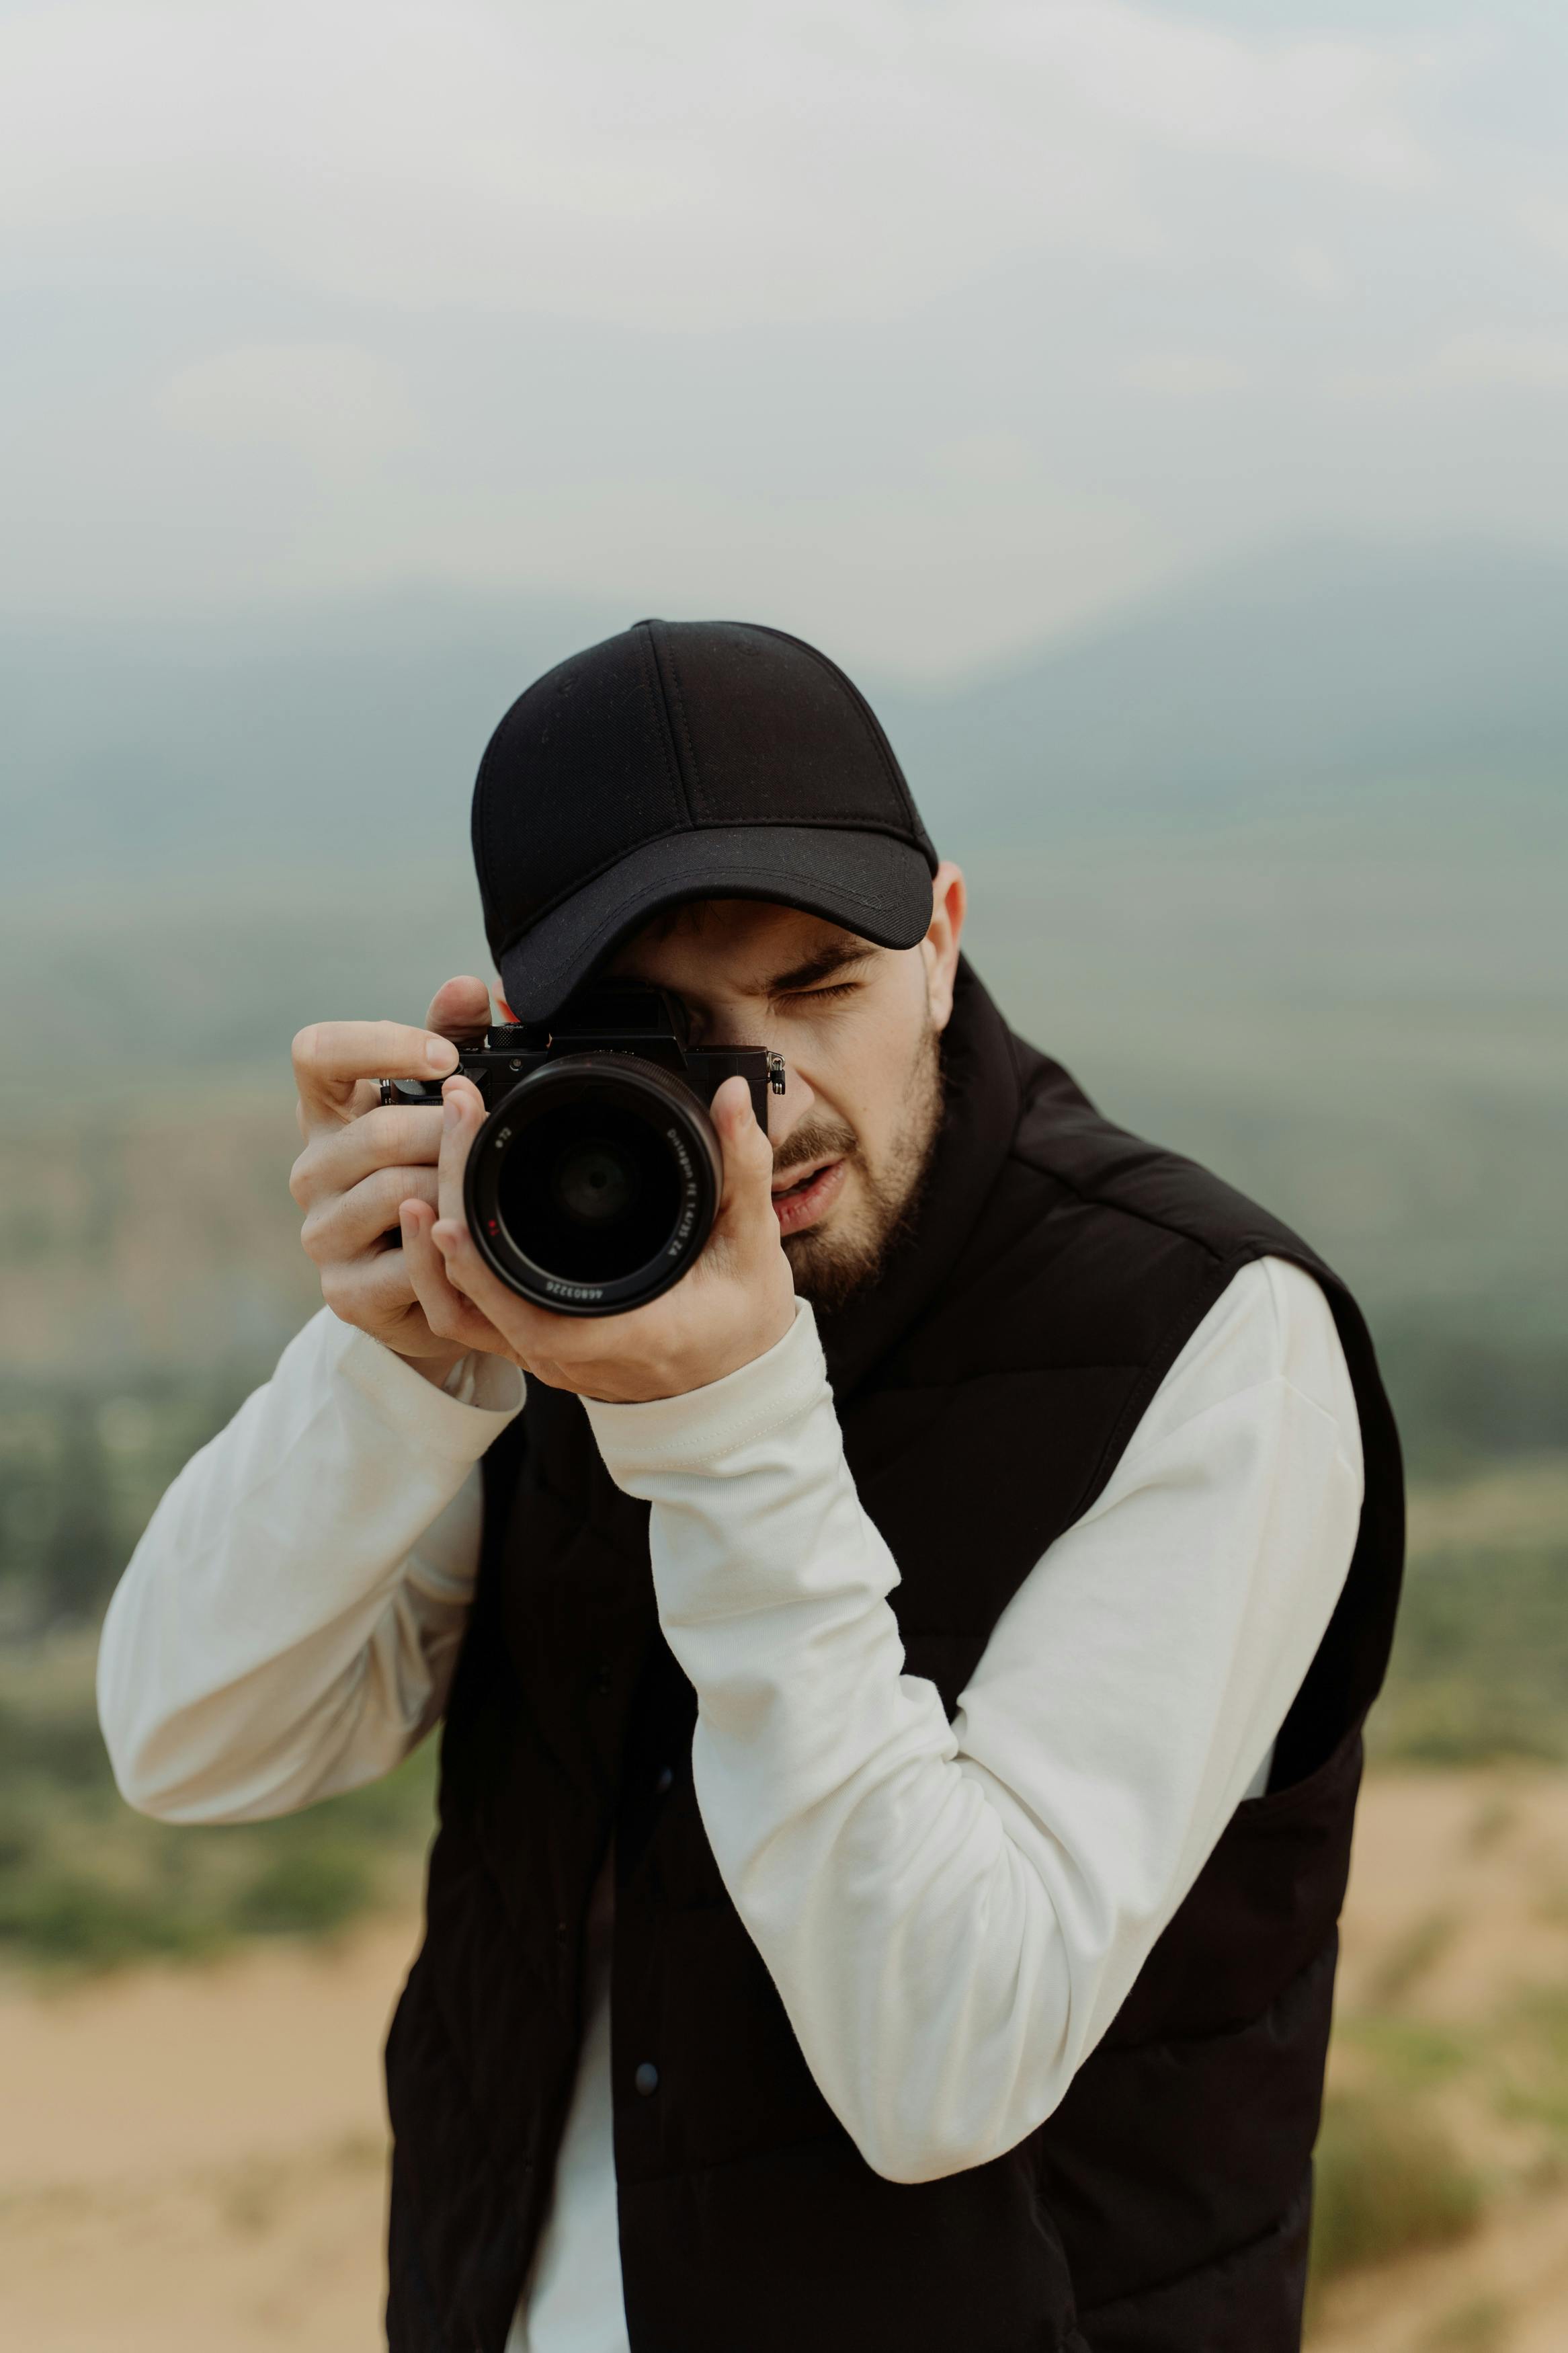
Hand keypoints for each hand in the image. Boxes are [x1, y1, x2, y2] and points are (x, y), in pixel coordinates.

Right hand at [289, 976, 515, 1380]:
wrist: (429, 1288)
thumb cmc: (433, 1177)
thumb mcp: (437, 1106)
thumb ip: (451, 1039)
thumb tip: (472, 986)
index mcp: (327, 1111)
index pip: (316, 1051)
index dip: (380, 1045)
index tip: (446, 1057)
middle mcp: (311, 1169)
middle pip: (377, 1132)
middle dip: (446, 1133)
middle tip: (488, 1136)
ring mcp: (321, 1233)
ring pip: (396, 1194)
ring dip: (453, 1190)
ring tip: (485, 1190)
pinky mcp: (344, 1291)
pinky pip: (406, 1264)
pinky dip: (449, 1250)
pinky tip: (470, 1244)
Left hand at [399, 1073, 797, 1401]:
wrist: (734, 1388)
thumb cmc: (742, 1325)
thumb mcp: (753, 1245)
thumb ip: (740, 1168)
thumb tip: (729, 1099)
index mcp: (625, 1332)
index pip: (528, 1308)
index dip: (479, 1262)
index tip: (452, 1192)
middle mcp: (570, 1354)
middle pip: (475, 1296)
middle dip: (450, 1203)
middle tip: (457, 1120)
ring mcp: (544, 1356)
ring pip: (459, 1313)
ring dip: (429, 1248)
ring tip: (419, 1174)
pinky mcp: (533, 1346)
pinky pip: (468, 1319)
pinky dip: (442, 1273)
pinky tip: (433, 1219)